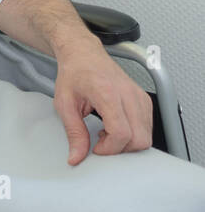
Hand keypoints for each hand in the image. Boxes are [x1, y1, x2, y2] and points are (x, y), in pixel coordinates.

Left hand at [52, 38, 153, 164]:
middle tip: (100, 141)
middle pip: (140, 139)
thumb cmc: (74, 74)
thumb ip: (73, 132)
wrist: (83, 54)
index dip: (109, 148)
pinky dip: (133, 134)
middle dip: (120, 148)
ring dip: (127, 142)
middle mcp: (129, 94)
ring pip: (147, 136)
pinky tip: (115, 126)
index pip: (122, 133)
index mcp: (108, 93)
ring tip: (106, 131)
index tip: (95, 147)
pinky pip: (147, 127)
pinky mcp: (145, 99)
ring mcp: (140, 96)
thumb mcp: (64, 104)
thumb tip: (76, 157)